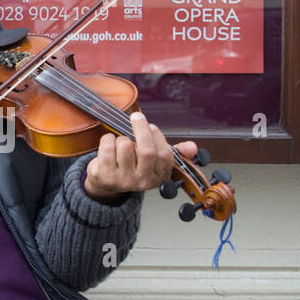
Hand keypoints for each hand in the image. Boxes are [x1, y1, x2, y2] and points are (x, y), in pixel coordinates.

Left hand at [83, 112, 197, 200]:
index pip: (165, 155)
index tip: (151, 126)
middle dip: (141, 129)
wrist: (107, 182)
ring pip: (125, 146)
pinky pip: (107, 149)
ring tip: (120, 140)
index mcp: (159, 176)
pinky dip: (107, 140)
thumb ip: (172, 151)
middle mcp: (143, 181)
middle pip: (147, 151)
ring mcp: (124, 181)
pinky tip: (109, 143)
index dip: (158, 137)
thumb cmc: (133, 165)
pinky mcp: (105, 177)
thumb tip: (193, 147)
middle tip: (136, 117)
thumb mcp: (154, 160)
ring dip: (121, 137)